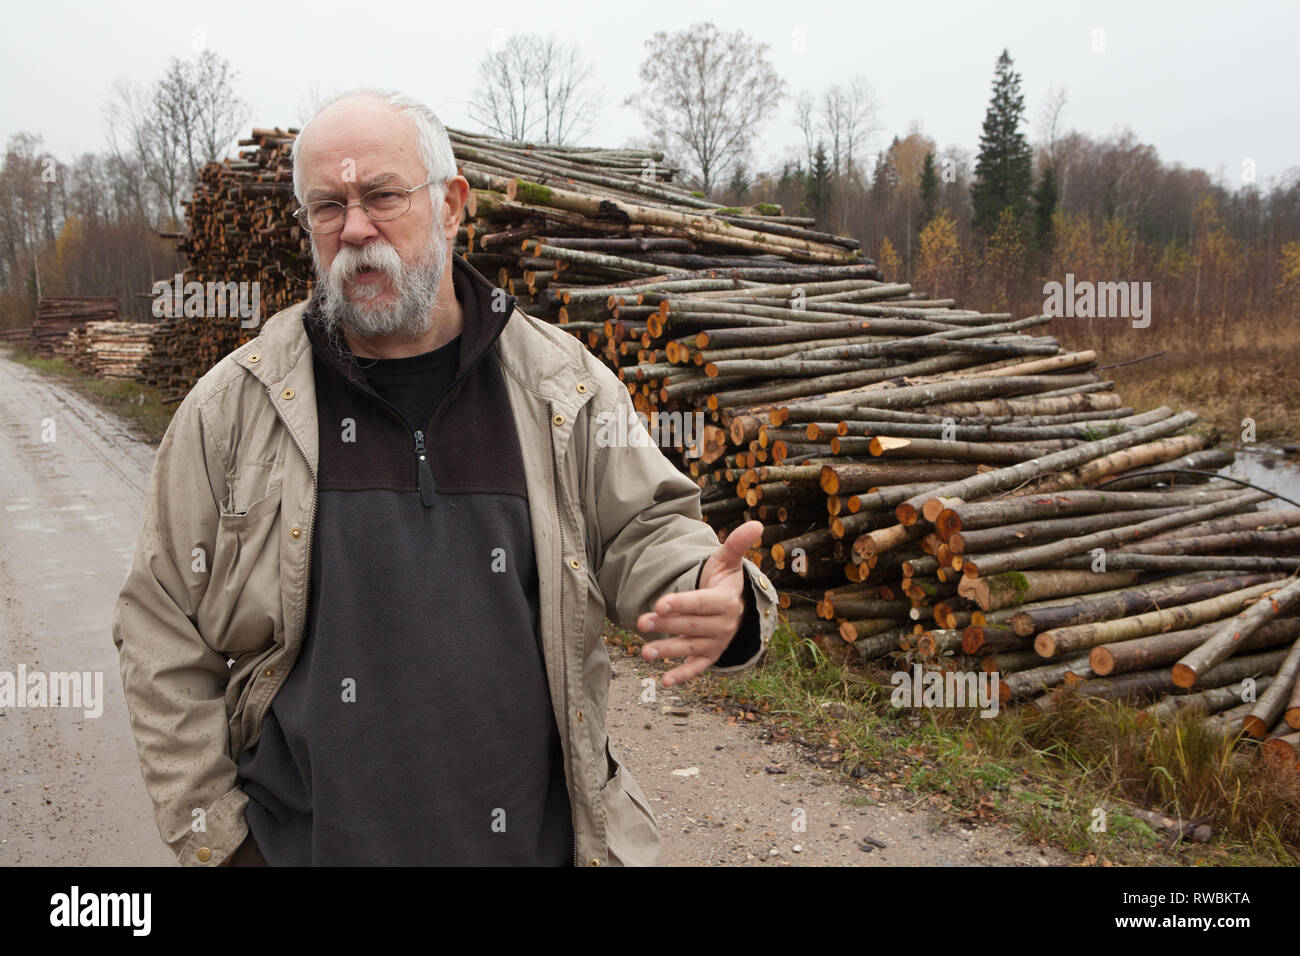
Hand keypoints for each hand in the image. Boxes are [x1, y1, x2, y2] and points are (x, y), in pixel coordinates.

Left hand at [637, 520, 762, 687]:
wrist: (735, 605)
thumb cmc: (724, 580)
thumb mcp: (728, 561)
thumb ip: (737, 544)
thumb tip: (757, 524)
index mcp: (726, 601)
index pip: (702, 603)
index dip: (681, 603)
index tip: (660, 604)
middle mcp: (724, 625)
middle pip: (691, 626)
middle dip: (666, 626)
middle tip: (641, 622)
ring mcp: (717, 642)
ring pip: (690, 647)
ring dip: (668, 651)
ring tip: (645, 654)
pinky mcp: (710, 656)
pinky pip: (697, 667)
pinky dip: (682, 675)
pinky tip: (665, 682)